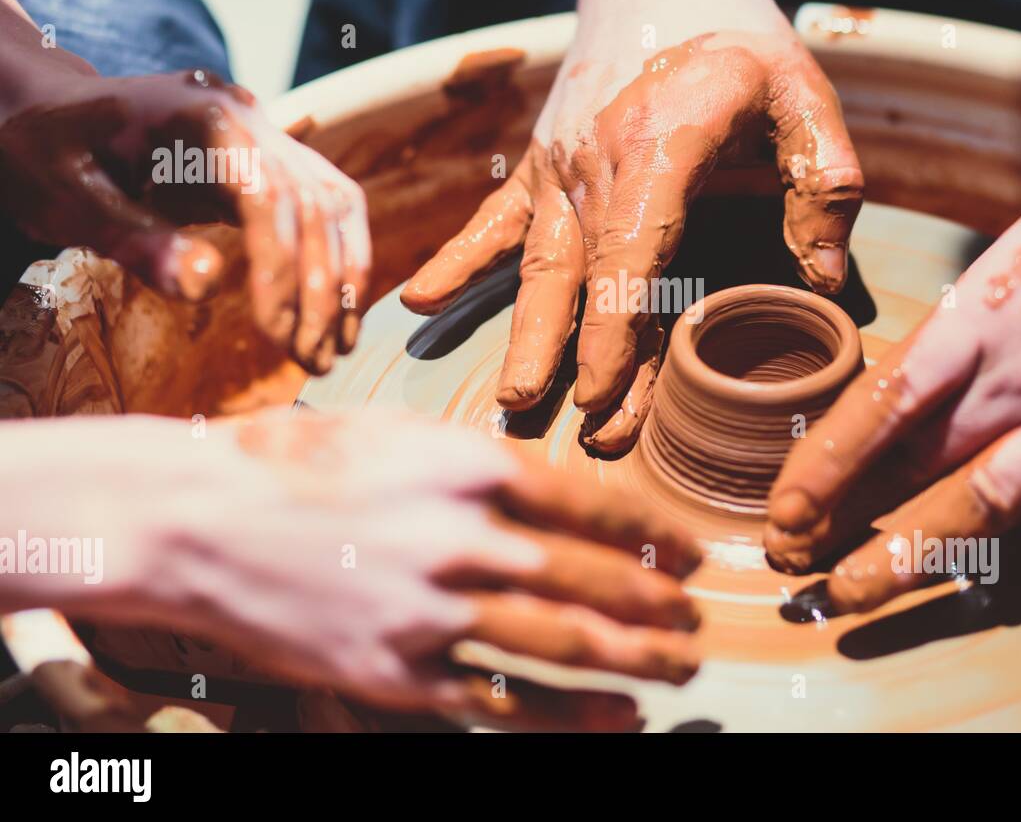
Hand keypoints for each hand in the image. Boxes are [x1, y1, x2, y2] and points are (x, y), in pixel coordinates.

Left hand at [0, 46, 368, 373]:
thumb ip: (137, 240)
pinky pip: (329, 207)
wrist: (50, 116)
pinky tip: (335, 314)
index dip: (280, 266)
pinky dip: (341, 260)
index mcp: (199, 114)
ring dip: (342, 280)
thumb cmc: (48, 156)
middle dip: (319, 287)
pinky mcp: (274, 160)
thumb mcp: (70, 200)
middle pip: (314, 202)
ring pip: (336, 204)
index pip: (267, 192)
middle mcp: (247, 115)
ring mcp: (266, 133)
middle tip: (312, 359)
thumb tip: (205, 287)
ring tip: (332, 349)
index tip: (274, 332)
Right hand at [16, 409, 700, 730]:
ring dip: (635, 658)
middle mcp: (461, 537)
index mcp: (468, 465)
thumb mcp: (398, 431)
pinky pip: (499, 700)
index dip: (655, 533)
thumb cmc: (296, 460)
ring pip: (560, 641)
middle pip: (591, 577)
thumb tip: (553, 489)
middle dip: (659, 603)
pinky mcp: (394, 671)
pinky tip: (617, 717)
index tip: (692, 553)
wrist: (194, 519)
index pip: (594, 504)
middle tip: (698, 617)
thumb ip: (479, 461)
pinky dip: (567, 715)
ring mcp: (429, 610)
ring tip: (682, 666)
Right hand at [401, 0, 862, 452]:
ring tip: (512, 401)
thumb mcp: (803, 95)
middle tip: (562, 427)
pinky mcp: (539, 164)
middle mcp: (594, 163)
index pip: (630, 257)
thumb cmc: (740, 45)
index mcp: (657, 147)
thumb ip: (823, 182)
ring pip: (537, 264)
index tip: (600, 400)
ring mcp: (557, 166)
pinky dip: (457, 261)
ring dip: (525, 334)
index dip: (612, 332)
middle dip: (569, 357)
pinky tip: (418, 302)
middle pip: (577, 277)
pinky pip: (493, 220)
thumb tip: (822, 279)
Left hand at [765, 110, 1020, 654]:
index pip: (882, 401)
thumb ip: (968, 323)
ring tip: (852, 595)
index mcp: (985, 314)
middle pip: (915, 461)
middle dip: (843, 517)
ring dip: (914, 555)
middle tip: (790, 562)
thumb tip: (912, 381)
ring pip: (988, 500)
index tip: (780, 509)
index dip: (824, 463)